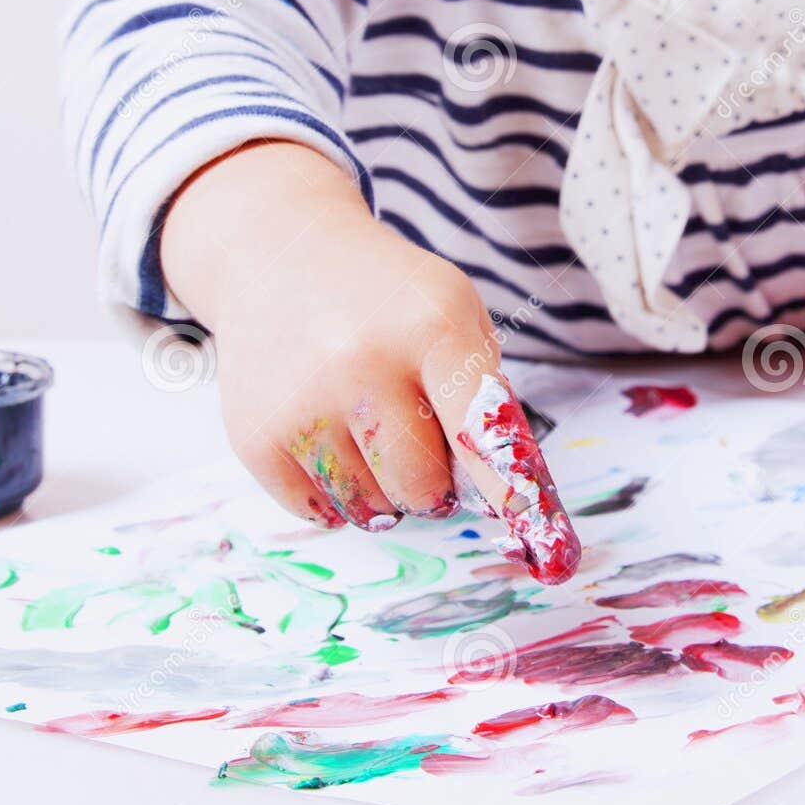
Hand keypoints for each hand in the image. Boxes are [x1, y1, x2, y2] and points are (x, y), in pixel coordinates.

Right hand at [159, 142, 579, 583]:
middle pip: (423, 489)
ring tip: (365, 426)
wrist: (278, 254)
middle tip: (414, 435)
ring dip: (383, 489)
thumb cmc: (390, 301)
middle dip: (432, 482)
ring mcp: (302, 403)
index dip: (514, 492)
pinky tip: (328, 436)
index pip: (483, 429)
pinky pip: (320, 514)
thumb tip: (500, 504)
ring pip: (373, 511)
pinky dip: (335, 495)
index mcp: (431, 328)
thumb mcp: (455, 314)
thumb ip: (485, 399)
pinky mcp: (255, 437)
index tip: (549, 550)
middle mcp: (361, 364)